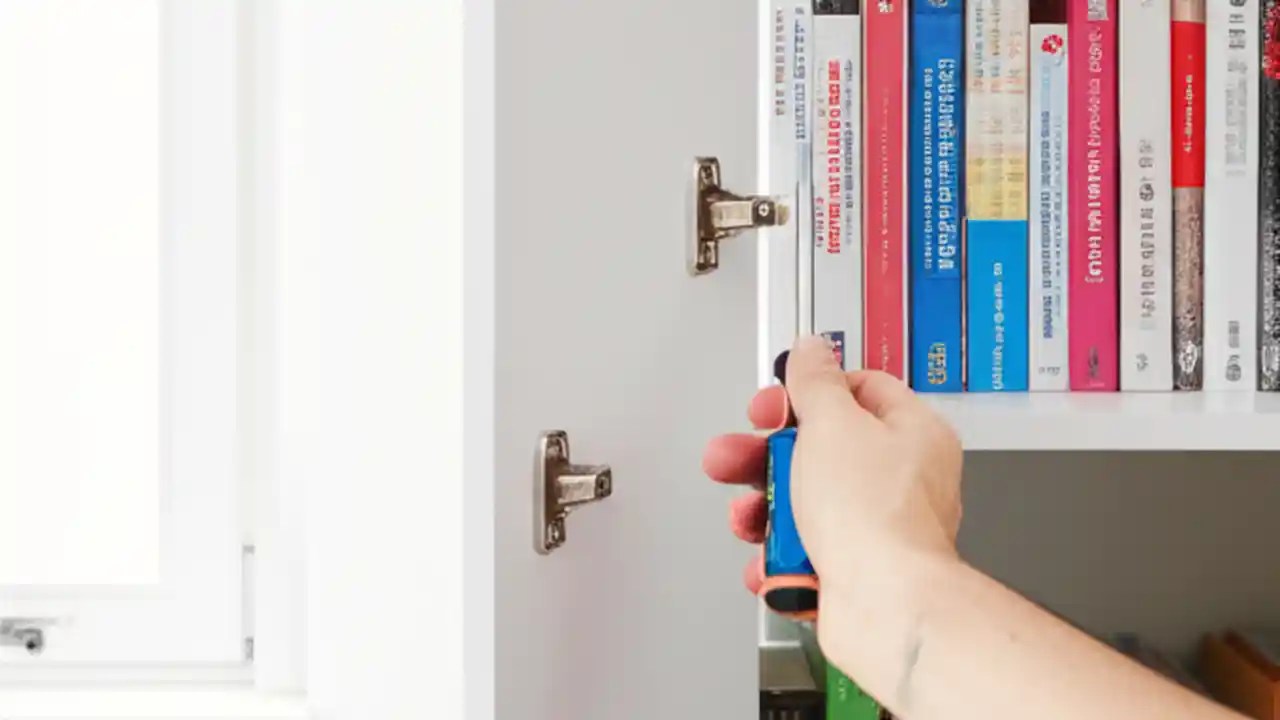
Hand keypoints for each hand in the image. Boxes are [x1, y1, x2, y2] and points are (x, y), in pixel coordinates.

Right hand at [702, 335, 963, 602]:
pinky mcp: (856, 570)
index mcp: (912, 432)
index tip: (774, 406)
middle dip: (767, 458)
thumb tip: (813, 348)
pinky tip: (770, 559)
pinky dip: (780, 557)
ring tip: (749, 519)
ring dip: (765, 511)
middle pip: (820, 450)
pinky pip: (806, 551)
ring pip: (805, 504)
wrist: (884, 606)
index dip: (808, 393)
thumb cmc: (876, 518)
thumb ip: (815, 381)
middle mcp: (901, 479)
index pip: (858, 390)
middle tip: (736, 458)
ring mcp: (878, 527)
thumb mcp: (832, 424)